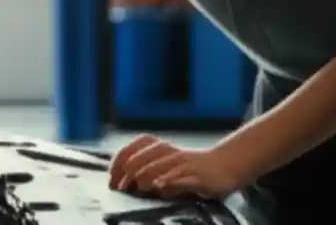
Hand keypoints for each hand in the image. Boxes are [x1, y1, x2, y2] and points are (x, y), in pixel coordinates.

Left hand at [108, 135, 245, 199]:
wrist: (222, 166)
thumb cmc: (188, 168)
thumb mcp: (164, 166)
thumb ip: (145, 170)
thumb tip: (123, 181)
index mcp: (156, 147)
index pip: (131, 149)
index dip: (118, 164)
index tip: (112, 179)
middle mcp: (168, 151)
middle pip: (141, 157)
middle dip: (128, 172)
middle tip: (121, 187)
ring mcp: (182, 162)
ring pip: (160, 164)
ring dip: (146, 174)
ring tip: (138, 185)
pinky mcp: (197, 174)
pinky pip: (181, 177)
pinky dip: (169, 180)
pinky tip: (160, 186)